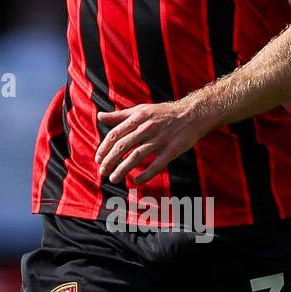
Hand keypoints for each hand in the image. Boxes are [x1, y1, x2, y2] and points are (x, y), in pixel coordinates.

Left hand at [95, 99, 211, 187]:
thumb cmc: (164, 113)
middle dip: (109, 161)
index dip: (104, 148)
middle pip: (123, 146)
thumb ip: (119, 115)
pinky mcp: (172, 150)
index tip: (98, 159)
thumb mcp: (141, 110)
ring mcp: (160, 140)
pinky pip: (156, 166)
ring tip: (114, 178)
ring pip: (136, 156)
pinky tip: (136, 181)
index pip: (115, 134)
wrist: (192, 114)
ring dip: (122, 169)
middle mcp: (147, 128)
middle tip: (102, 172)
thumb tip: (99, 117)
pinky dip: (145, 175)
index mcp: (138, 118)